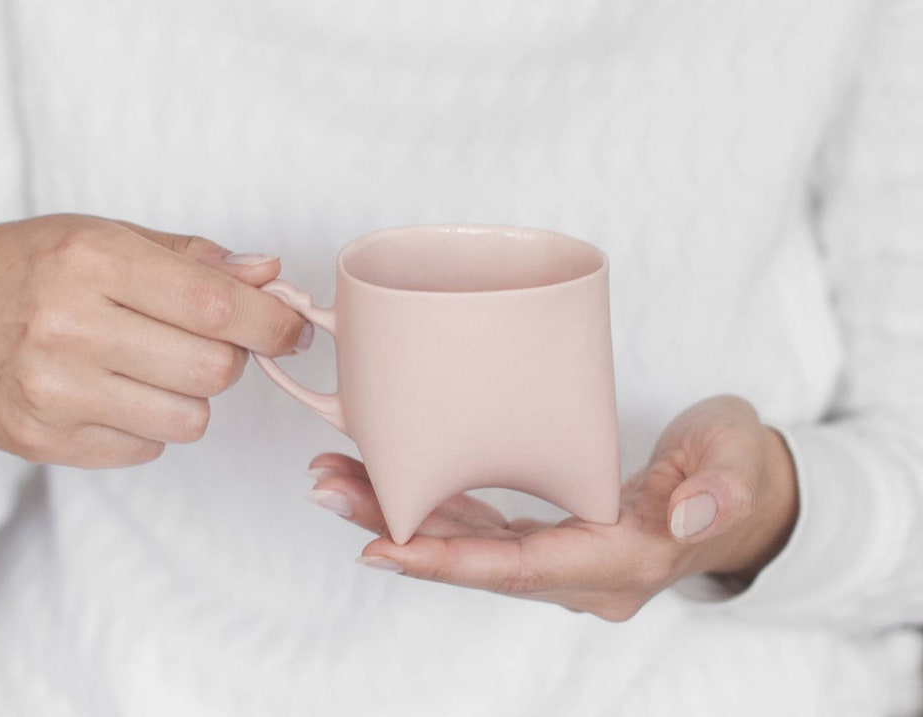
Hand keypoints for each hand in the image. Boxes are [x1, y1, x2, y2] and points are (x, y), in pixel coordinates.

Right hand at [0, 214, 308, 464]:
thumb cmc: (18, 271)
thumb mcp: (98, 237)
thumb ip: (190, 257)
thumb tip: (267, 275)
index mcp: (91, 262)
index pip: (215, 303)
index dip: (272, 322)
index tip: (294, 329)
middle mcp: (70, 327)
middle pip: (214, 370)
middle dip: (232, 358)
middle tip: (210, 341)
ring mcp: (55, 392)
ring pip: (189, 419)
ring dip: (191, 395)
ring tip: (152, 366)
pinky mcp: (47, 442)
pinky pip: (147, 448)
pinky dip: (149, 424)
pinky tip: (116, 392)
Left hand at [307, 395, 797, 620]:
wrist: (742, 490)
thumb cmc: (738, 466)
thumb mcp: (739, 460)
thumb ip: (721, 487)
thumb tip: (683, 518)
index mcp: (625, 559)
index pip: (522, 571)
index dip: (449, 561)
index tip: (380, 546)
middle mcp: (583, 573)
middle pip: (475, 562)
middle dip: (396, 533)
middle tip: (326, 489)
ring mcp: (563, 559)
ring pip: (467, 545)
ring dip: (398, 517)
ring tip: (333, 479)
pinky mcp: (551, 535)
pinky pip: (480, 527)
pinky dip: (430, 506)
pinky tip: (384, 480)